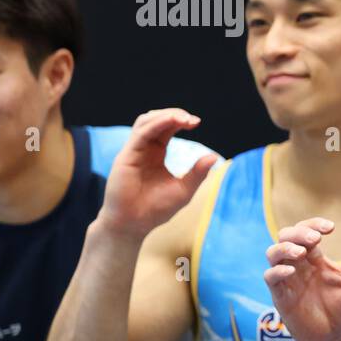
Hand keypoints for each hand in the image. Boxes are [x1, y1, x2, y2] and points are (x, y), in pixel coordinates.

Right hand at [99, 108, 219, 238]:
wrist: (133, 225)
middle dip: (174, 114)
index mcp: (155, 153)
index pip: (166, 128)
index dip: (180, 121)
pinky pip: (141, 134)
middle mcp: (143, 149)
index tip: (197, 122)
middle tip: (192, 120)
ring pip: (145, 122)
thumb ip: (197, 173)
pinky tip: (170, 122)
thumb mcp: (184, 190)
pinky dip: (156, 125)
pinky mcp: (126, 157)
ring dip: (165, 116)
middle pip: (156, 120)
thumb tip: (214, 157)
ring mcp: (133, 152)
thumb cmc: (156, 209)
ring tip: (183, 118)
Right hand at [263, 218, 340, 340]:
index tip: (331, 228)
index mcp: (315, 259)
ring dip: (285, 248)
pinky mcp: (281, 297)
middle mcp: (298, 266)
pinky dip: (278, 272)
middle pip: (286, 237)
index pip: (306, 231)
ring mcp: (288, 280)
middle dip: (299, 232)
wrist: (333, 336)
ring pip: (273, 254)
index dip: (314, 224)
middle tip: (316, 238)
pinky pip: (271, 278)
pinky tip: (291, 272)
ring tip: (301, 252)